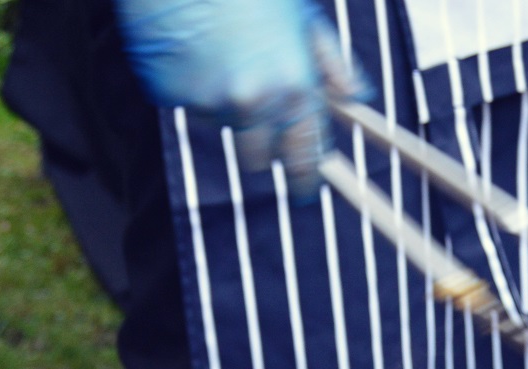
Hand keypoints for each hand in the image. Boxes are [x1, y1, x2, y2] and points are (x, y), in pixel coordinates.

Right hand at [116, 0, 365, 196]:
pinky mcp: (169, 94)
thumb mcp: (304, 17)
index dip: (305, 179)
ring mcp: (207, 100)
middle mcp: (252, 100)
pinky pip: (188, 103)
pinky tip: (196, 49)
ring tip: (224, 55)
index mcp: (292, 84)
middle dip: (261, 143)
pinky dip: (192, 85)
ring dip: (226, 105)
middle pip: (258, 158)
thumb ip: (332, 63)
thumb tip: (358, 97)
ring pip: (222, 125)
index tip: (306, 192)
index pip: (305, 156)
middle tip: (257, 107)